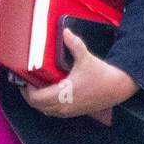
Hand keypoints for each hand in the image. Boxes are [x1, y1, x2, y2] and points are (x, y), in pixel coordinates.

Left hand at [19, 25, 137, 117]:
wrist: (118, 87)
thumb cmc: (102, 74)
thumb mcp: (86, 58)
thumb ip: (74, 44)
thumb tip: (65, 32)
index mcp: (64, 93)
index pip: (36, 98)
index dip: (27, 90)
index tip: (25, 79)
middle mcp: (64, 106)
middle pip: (37, 106)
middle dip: (29, 95)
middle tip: (26, 83)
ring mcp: (69, 111)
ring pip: (45, 110)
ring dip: (38, 101)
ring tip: (36, 87)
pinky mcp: (74, 112)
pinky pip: (54, 112)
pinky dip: (48, 104)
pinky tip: (49, 93)